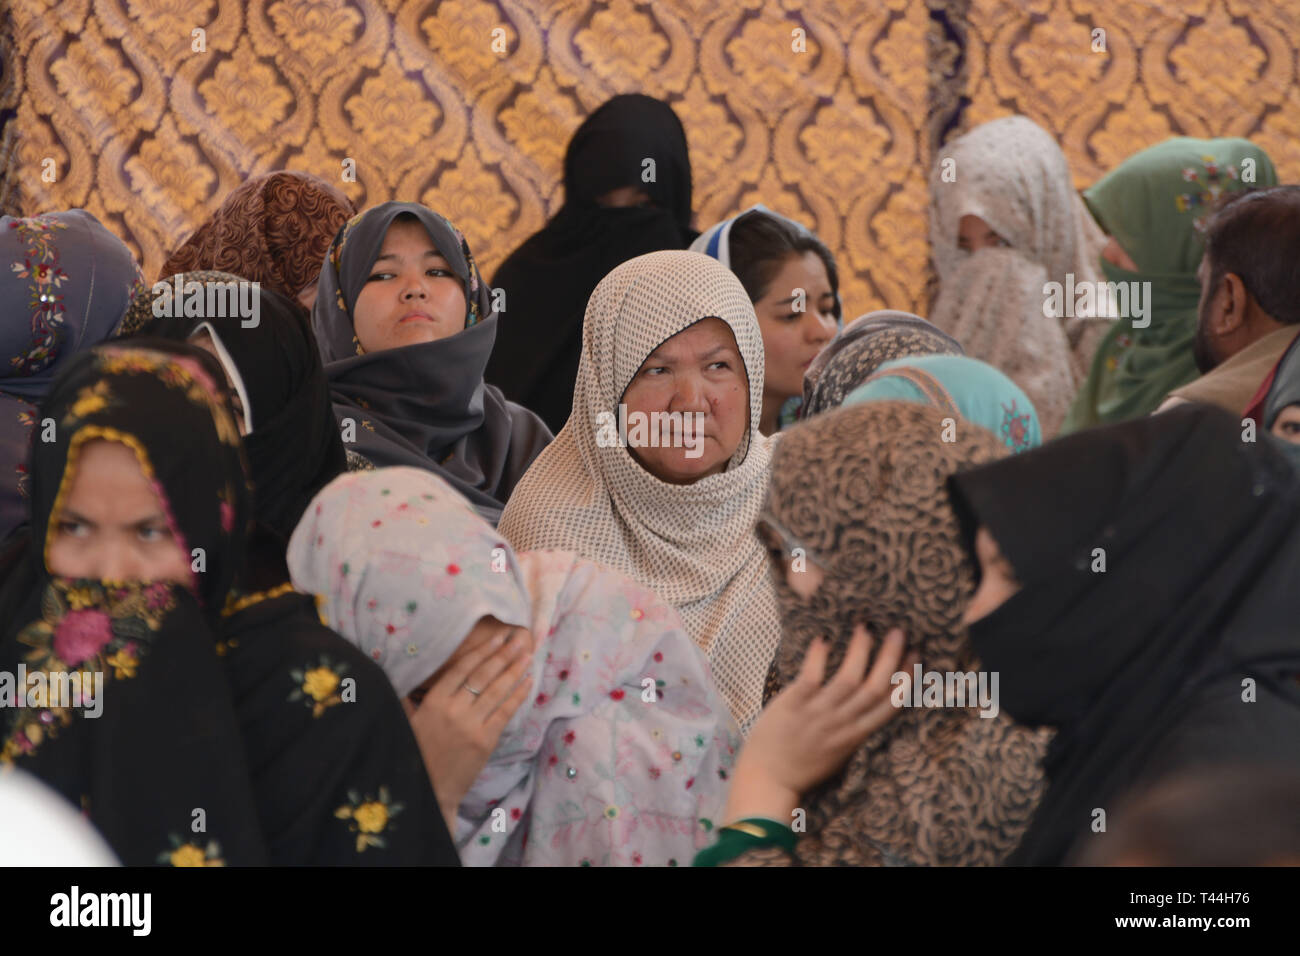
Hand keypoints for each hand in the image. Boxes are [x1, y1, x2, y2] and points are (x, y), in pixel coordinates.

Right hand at [405, 625, 533, 832]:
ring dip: (514, 670)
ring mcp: (471, 725)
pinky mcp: (486, 741)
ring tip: (527, 654)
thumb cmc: (416, 755)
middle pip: (483, 675)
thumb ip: (407, 698)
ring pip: (496, 691)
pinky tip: (527, 682)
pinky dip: (517, 696)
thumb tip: (404, 673)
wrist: (429, 791)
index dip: (481, 651)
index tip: (497, 637)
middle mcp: (454, 709)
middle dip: (503, 654)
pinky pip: (505, 712)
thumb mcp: (407, 722)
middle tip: (519, 638)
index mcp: (433, 701)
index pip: (462, 668)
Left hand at [723, 625, 912, 824]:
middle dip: (890, 659)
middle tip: (899, 631)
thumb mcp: (840, 750)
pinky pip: (810, 680)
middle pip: (874, 689)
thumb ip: (855, 727)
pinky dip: (818, 659)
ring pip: (847, 681)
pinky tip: (824, 639)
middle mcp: (841, 725)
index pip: (889, 705)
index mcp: (856, 736)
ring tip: (865, 627)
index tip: (915, 654)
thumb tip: (869, 697)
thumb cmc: (804, 763)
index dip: (906, 679)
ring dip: (859, 652)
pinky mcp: (792, 707)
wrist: (768, 779)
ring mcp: (817, 716)